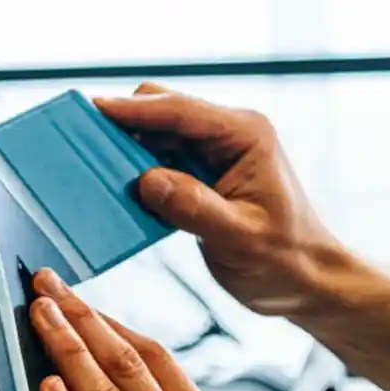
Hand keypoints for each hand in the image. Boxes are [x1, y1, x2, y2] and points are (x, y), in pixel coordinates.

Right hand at [96, 83, 346, 318]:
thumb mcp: (239, 238)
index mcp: (245, 136)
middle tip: (84, 142)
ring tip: (91, 164)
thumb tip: (147, 181)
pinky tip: (115, 188)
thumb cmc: (285, 259)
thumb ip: (194, 208)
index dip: (134, 109)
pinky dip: (136, 172)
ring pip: (157, 135)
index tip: (94, 109)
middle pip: (164, 110)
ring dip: (127, 148)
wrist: (305, 281)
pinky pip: (160, 162)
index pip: (180, 111)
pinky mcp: (203, 176)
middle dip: (125, 123)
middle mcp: (230, 135)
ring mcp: (215, 154)